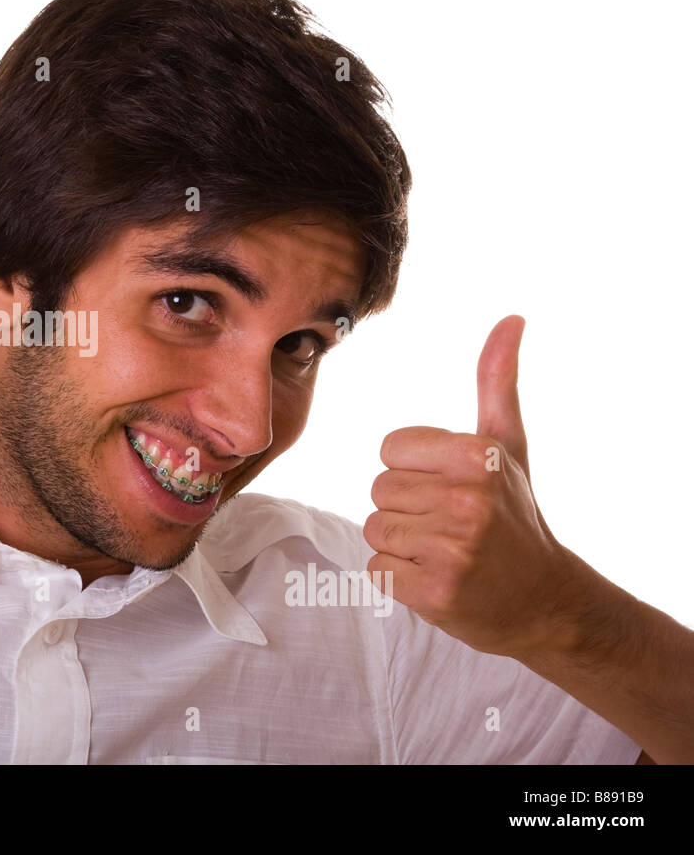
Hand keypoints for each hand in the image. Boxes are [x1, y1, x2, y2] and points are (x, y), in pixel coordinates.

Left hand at [363, 315, 581, 657]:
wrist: (545, 601)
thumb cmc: (515, 514)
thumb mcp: (508, 444)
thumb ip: (497, 380)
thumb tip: (511, 318)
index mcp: (478, 457)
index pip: (389, 449)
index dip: (413, 469)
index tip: (450, 486)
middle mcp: (467, 500)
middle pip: (379, 489)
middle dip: (408, 507)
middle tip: (451, 524)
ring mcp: (451, 549)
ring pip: (375, 529)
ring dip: (401, 544)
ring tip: (444, 550)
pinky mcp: (433, 592)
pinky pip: (376, 571)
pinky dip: (399, 579)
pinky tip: (438, 578)